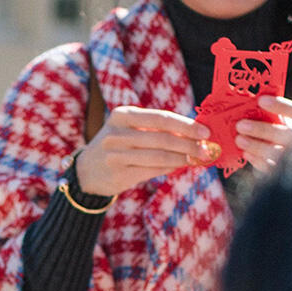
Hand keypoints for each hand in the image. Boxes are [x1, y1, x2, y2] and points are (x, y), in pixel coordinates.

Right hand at [74, 106, 212, 197]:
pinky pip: (152, 171)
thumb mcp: (129, 128)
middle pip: (161, 138)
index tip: (205, 131)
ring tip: (196, 159)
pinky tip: (179, 166)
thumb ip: (156, 129)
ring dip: (182, 158)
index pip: (160, 118)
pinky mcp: (119, 175)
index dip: (185, 125)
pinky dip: (169, 168)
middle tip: (205, 149)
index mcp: (122, 115)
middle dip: (188, 144)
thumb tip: (193, 134)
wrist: (86, 171)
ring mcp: (116, 156)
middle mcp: (117, 134)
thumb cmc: (117, 145)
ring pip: (158, 156)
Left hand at [234, 95, 291, 171]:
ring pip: (278, 154)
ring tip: (239, 139)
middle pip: (287, 135)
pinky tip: (247, 154)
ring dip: (256, 146)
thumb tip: (262, 105)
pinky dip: (259, 161)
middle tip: (240, 125)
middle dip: (262, 129)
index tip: (261, 100)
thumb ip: (291, 118)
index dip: (282, 106)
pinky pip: (274, 170)